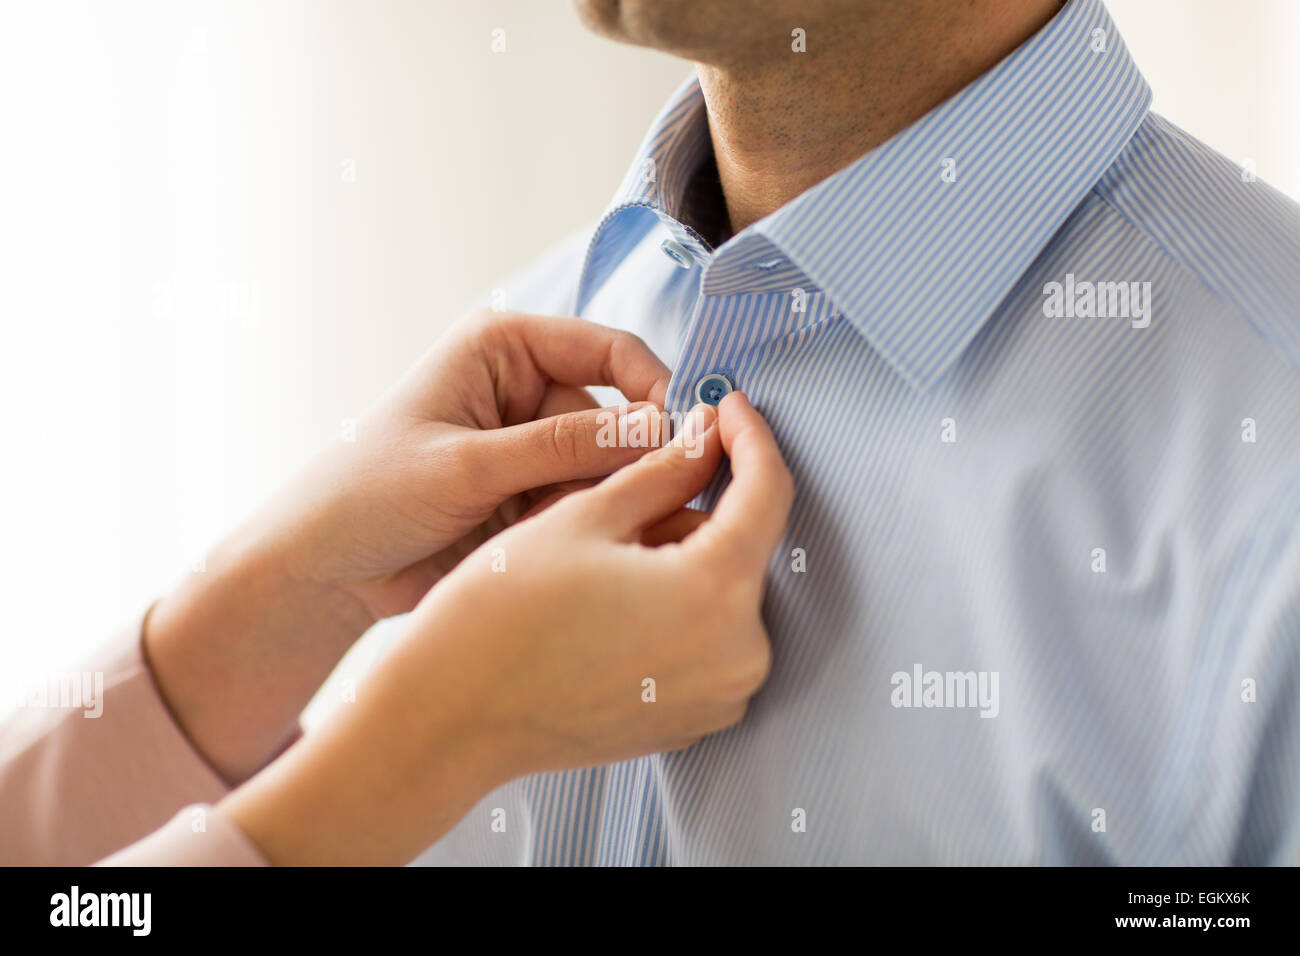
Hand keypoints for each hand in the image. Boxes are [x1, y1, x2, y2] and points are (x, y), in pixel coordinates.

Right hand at [221, 393, 795, 864]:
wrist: (449, 718)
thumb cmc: (501, 616)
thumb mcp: (584, 517)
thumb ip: (663, 470)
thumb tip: (708, 435)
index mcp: (716, 595)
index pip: (768, 492)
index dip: (748, 436)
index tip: (726, 407)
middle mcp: (737, 656)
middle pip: (744, 546)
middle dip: (702, 502)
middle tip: (637, 480)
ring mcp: (718, 696)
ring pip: (722, 592)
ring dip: (685, 555)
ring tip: (607, 550)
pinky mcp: (694, 720)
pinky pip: (705, 640)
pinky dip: (675, 606)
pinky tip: (611, 598)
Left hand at [268, 308, 674, 619]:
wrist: (323, 573)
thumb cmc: (368, 494)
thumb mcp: (468, 465)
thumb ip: (565, 447)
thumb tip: (661, 427)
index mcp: (504, 348)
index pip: (608, 351)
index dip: (654, 388)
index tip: (688, 438)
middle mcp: (524, 389)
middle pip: (616, 415)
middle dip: (627, 461)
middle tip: (634, 507)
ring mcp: (530, 447)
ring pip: (607, 468)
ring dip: (599, 502)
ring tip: (567, 535)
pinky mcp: (531, 496)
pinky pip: (585, 505)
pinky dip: (582, 527)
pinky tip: (563, 551)